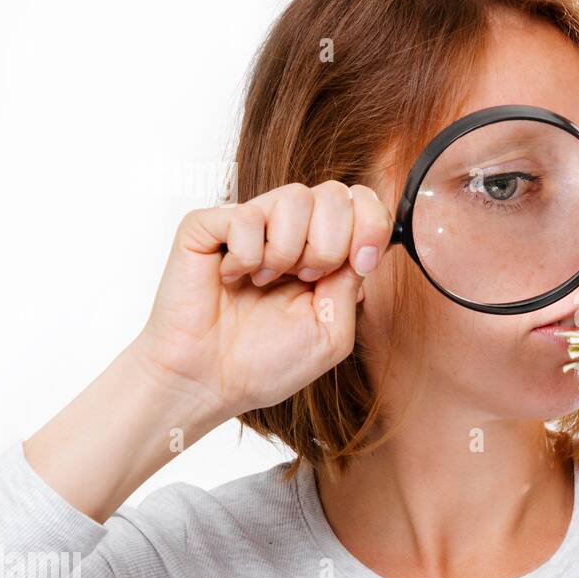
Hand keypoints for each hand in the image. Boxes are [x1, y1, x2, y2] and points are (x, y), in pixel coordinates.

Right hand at [133, 180, 393, 423]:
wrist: (209, 383)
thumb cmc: (266, 362)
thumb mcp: (332, 332)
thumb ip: (352, 284)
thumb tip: (363, 244)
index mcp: (323, 249)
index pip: (361, 202)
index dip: (372, 224)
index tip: (362, 262)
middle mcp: (289, 230)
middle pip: (334, 193)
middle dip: (330, 244)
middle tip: (305, 280)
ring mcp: (248, 224)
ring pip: (294, 197)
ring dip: (289, 249)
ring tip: (267, 281)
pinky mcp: (206, 227)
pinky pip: (244, 215)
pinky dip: (247, 255)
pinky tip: (233, 278)